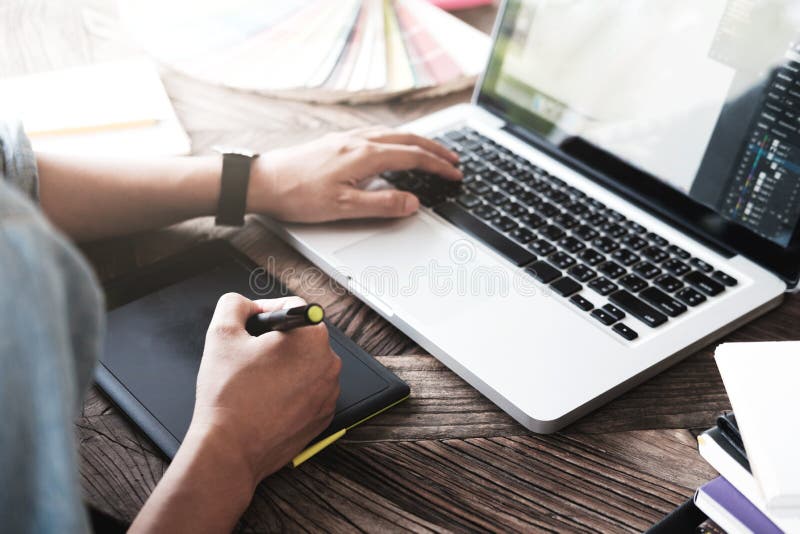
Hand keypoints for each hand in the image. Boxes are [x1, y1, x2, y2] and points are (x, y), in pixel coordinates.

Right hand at [191, 294, 340, 484]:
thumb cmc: (228, 396)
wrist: (230, 449)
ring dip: (283, 367)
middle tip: (248, 357)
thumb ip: (234, 305)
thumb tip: (244, 304)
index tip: (250, 325)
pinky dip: (291, 392)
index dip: (265, 312)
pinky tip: (266, 400)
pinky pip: (308, 392)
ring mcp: (329, 393)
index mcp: (312, 338)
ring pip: (304, 366)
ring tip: (255, 382)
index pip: (292, 308)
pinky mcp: (323, 416)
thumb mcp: (222, 334)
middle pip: (300, 338)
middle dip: (275, 342)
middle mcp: (329, 363)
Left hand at [248, 126, 461, 221]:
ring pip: (392, 134)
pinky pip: (376, 134)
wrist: (263, 181)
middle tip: (454, 159)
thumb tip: (412, 203)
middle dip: (435, 149)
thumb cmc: (297, 195)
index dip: (438, 165)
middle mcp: (358, 141)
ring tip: (431, 151)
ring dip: (416, 142)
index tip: (455, 173)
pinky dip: (396, 139)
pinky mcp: (336, 141)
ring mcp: (347, 138)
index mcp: (365, 155)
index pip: (413, 157)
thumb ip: (382, 204)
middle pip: (407, 139)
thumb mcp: (344, 207)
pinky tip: (393, 146)